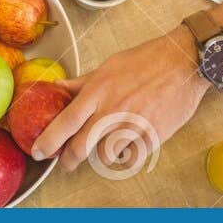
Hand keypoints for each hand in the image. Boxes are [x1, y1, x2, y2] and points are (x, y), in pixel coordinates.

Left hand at [31, 28, 208, 171]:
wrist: (184, 62)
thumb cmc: (147, 60)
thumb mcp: (109, 65)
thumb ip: (82, 82)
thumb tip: (57, 88)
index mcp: (99, 90)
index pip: (66, 121)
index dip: (49, 140)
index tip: (38, 151)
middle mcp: (113, 110)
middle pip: (81, 146)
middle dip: (69, 160)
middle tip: (66, 162)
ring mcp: (133, 125)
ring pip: (105, 156)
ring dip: (101, 155)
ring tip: (105, 147)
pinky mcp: (153, 136)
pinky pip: (131, 158)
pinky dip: (126, 157)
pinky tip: (126, 148)